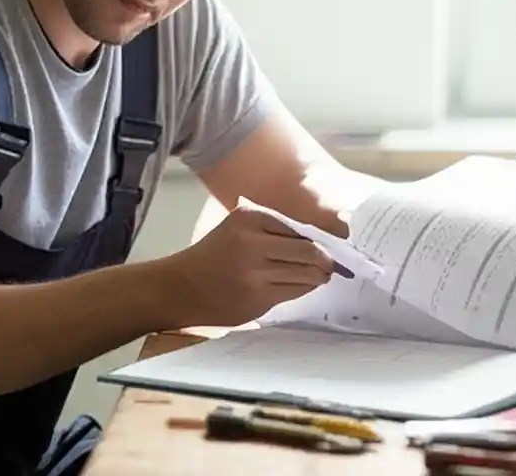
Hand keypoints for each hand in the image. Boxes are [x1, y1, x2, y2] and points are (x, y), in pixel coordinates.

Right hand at [161, 201, 335, 327]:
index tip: (334, 243)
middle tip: (332, 263)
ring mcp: (255, 272)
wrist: (181, 287)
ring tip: (320, 275)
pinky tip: (302, 285)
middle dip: (327, 260)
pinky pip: (295, 291)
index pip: (301, 226)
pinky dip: (305, 288)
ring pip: (306, 273)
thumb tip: (320, 240)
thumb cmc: (214, 256)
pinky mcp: (258, 298)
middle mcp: (253, 242)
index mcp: (249, 217)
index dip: (322, 237)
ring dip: (319, 276)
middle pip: (310, 250)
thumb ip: (272, 230)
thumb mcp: (238, 229)